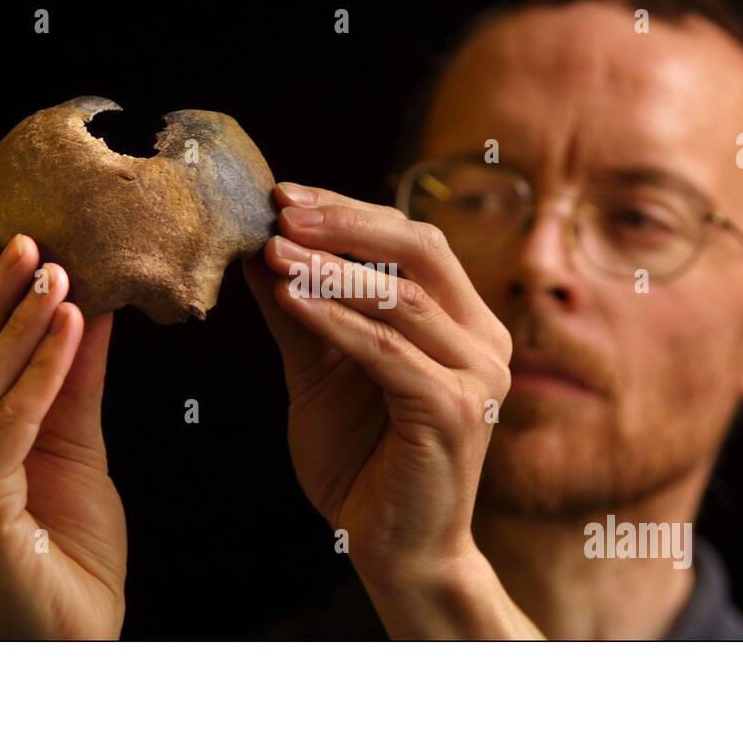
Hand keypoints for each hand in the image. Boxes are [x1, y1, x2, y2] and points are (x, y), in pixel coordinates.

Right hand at [0, 235, 126, 638]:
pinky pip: (8, 423)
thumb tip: (82, 302)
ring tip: (59, 278)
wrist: (78, 635)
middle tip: (31, 247)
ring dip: (19, 324)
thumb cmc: (66, 552)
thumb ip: (67, 380)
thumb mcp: (67, 446)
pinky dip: (43, 368)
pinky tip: (73, 328)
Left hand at [245, 183, 541, 637]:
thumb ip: (299, 311)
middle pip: (422, 248)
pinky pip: (389, 350)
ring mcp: (478, 375)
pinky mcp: (455, 412)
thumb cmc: (360, 461)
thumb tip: (259, 246)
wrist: (391, 547)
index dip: (349, 211)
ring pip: (404, 297)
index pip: (413, 240)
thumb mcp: (320, 372)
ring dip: (333, 268)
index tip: (284, 194)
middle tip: (281, 206)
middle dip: (346, 222)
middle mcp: (484, 340)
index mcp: (463, 322)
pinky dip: (336, 320)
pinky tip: (290, 300)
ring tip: (274, 248)